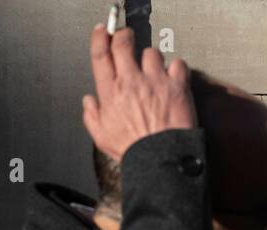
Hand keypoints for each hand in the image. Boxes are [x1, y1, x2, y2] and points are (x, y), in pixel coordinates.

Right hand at [81, 26, 195, 163]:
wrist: (160, 160)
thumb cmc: (134, 151)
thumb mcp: (102, 137)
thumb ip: (92, 116)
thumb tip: (89, 102)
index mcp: (111, 93)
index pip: (100, 54)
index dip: (100, 37)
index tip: (102, 31)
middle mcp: (131, 82)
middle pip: (123, 43)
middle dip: (124, 36)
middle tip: (127, 39)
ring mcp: (154, 82)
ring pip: (152, 53)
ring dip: (153, 60)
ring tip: (155, 73)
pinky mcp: (176, 86)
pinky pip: (177, 64)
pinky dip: (177, 69)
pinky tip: (174, 79)